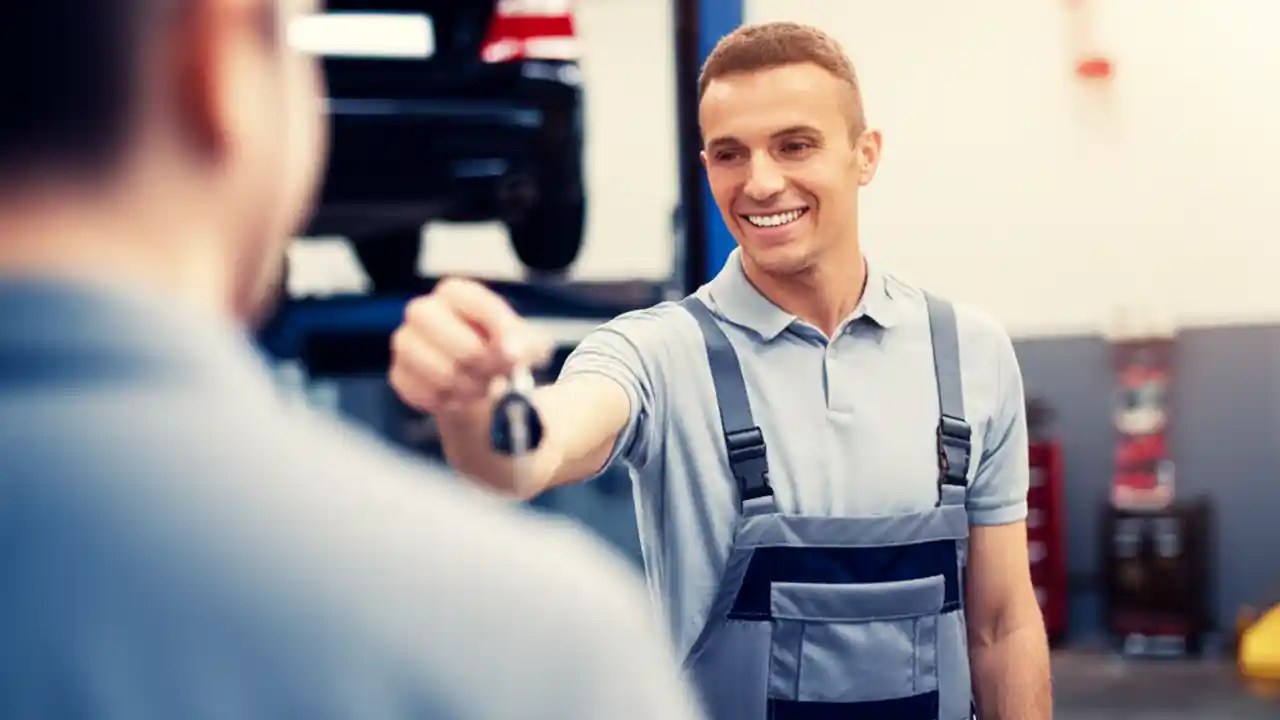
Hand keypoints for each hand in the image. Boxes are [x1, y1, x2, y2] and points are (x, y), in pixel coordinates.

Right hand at [389, 277, 552, 414]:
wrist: (481, 382)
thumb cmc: (501, 352)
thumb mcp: (522, 342)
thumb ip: (522, 342)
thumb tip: (511, 351)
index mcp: (454, 293)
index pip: (469, 299)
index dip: (495, 326)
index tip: (515, 353)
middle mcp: (423, 311)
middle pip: (446, 334)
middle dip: (476, 359)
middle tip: (496, 374)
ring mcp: (406, 342)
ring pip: (438, 370)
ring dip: (467, 386)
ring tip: (481, 386)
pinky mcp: (399, 375)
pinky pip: (425, 393)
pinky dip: (449, 402)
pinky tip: (460, 396)